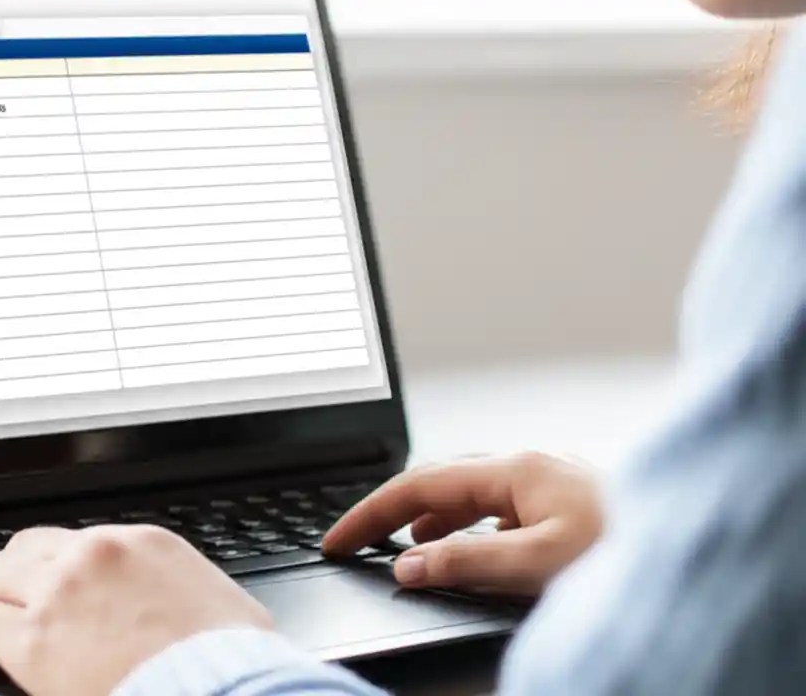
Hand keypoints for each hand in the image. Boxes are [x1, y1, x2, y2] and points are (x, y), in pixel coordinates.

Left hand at [0, 525, 271, 695]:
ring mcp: (59, 594)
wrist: (218, 691)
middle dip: (18, 571)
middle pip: (31, 548)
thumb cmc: (231, 663)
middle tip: (10, 589)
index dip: (63, 563)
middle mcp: (96, 556)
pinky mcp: (32, 641)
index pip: (83, 541)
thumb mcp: (221, 606)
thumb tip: (187, 610)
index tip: (60, 578)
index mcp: (144, 544)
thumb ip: (185, 593)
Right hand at [323, 452, 601, 595]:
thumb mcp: (536, 565)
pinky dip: (463, 525)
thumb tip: (406, 565)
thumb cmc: (628, 550)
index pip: (420, 484)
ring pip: (467, 492)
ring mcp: (547, 481)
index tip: (337, 538)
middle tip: (357, 542)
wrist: (694, 547)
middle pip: (439, 480)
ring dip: (427, 517)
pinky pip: (495, 507)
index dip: (370, 513)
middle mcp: (529, 466)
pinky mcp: (562, 501)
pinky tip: (465, 546)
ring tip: (400, 546)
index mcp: (516, 468)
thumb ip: (465, 563)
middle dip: (391, 511)